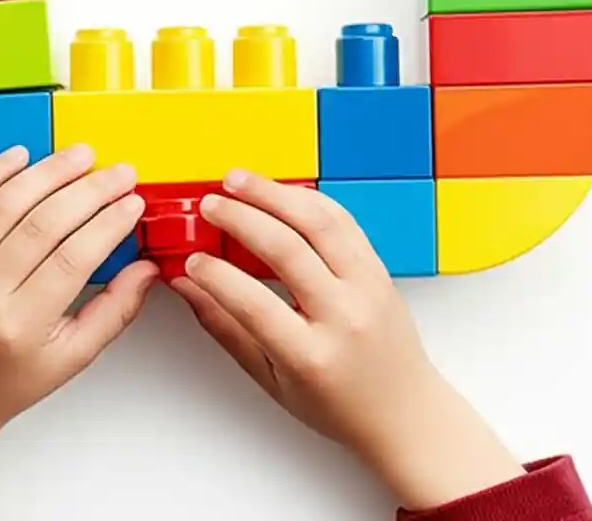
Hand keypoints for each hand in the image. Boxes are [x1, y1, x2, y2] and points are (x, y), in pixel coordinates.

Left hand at [0, 144, 157, 504]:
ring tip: (80, 155)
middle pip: (43, 224)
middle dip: (89, 190)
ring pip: (4, 205)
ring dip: (47, 172)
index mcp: (22, 325)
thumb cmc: (7, 383)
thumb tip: (148, 269)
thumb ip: (114, 312)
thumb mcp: (72, 359)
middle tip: (119, 173)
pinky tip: (21, 156)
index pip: (74, 257)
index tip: (132, 203)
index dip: (108, 223)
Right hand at [169, 170, 524, 510]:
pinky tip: (279, 192)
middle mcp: (345, 316)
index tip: (191, 259)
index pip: (253, 302)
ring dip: (274, 193)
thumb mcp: (271, 380)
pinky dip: (308, 199)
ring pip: (320, 222)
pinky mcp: (380, 269)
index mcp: (311, 356)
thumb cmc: (336, 405)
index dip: (215, 275)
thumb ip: (226, 329)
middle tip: (208, 205)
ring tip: (237, 180)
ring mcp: (368, 287)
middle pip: (287, 249)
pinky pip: (343, 221)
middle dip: (240, 218)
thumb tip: (187, 287)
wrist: (404, 411)